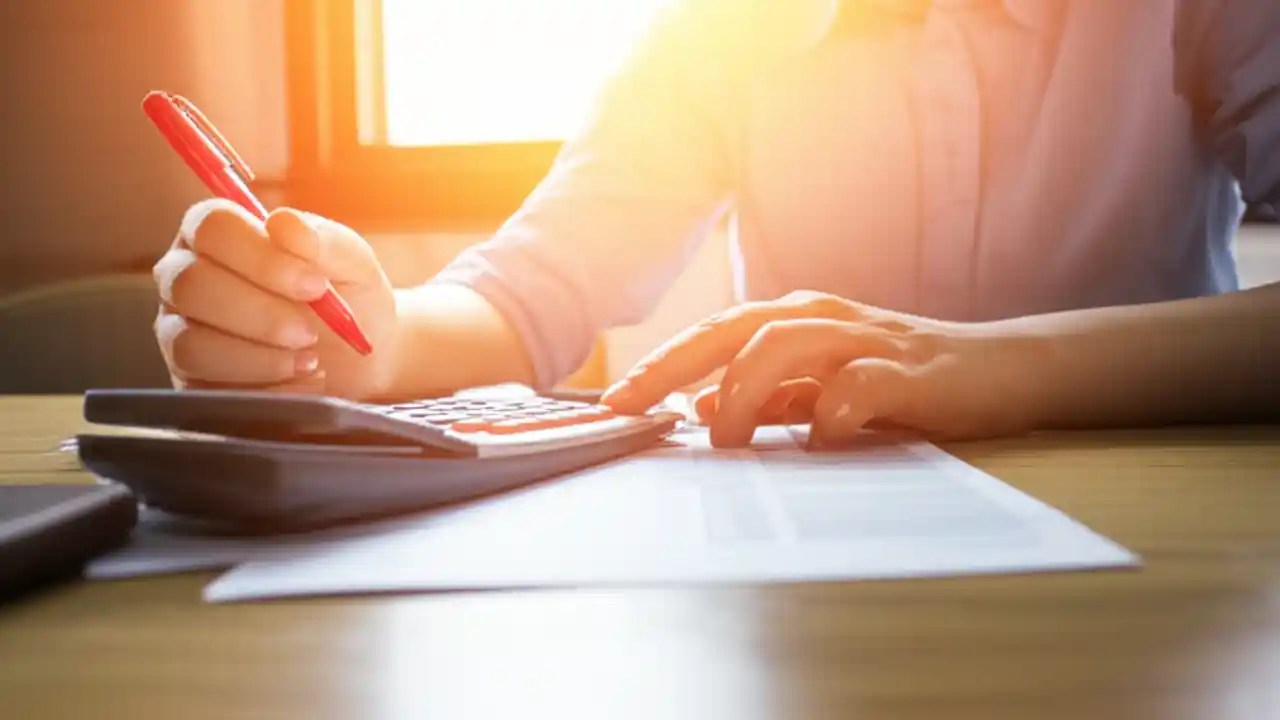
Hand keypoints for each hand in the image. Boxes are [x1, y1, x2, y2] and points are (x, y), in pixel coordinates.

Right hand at [152, 200, 396, 399]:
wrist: (364, 363)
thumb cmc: (350, 301)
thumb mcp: (353, 265)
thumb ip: (323, 239)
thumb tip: (282, 222)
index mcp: (219, 234)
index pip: (212, 227)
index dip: (261, 257)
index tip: (316, 285)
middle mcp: (185, 278)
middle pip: (190, 284)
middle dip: (260, 314)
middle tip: (310, 333)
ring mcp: (179, 331)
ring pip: (189, 343)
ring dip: (257, 357)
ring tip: (309, 360)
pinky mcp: (189, 382)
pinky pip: (205, 390)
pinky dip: (263, 389)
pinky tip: (301, 383)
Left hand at [601, 291, 1050, 447]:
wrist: (1002, 370)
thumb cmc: (902, 379)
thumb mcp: (823, 387)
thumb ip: (769, 395)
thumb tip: (702, 408)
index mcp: (796, 320)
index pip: (713, 335)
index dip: (660, 364)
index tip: (612, 402)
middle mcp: (823, 318)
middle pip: (734, 329)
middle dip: (675, 365)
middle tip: (632, 407)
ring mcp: (867, 339)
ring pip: (786, 343)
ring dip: (745, 389)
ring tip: (727, 438)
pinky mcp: (912, 370)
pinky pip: (862, 381)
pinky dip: (832, 407)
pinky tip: (818, 438)